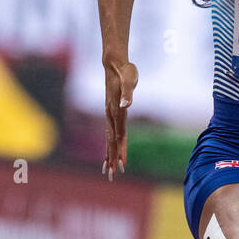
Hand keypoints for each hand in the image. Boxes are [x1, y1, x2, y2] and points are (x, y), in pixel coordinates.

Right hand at [103, 58, 137, 180]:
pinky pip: (109, 133)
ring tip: (108, 171)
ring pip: (109, 140)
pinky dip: (109, 145)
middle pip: (112, 141)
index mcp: (117, 110)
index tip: (122, 164)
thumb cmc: (125, 70)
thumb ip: (128, 92)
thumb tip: (126, 104)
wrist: (114, 63)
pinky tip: (109, 155)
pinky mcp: (110, 112)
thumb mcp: (130, 79)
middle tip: (112, 175)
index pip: (119, 135)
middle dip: (112, 159)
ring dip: (109, 156)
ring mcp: (109, 114)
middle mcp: (111, 114)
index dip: (121, 150)